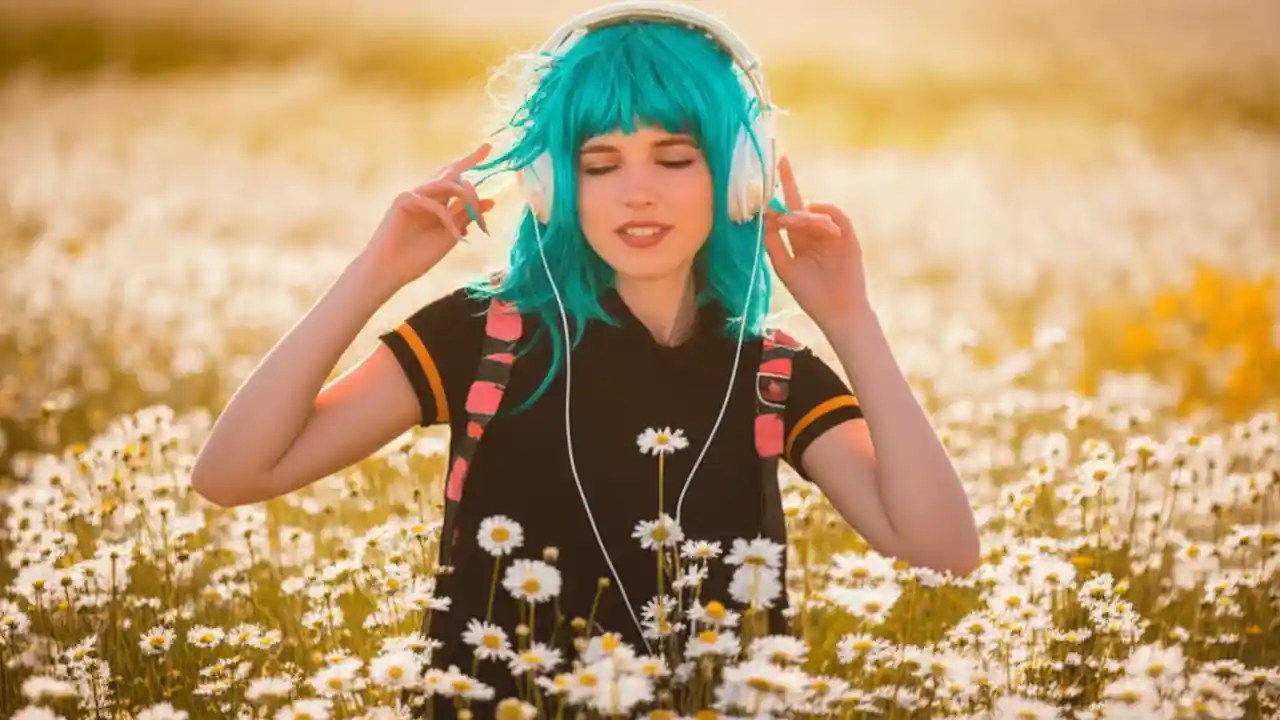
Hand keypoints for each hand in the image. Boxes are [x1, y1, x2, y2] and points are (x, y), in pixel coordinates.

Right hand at [361, 142, 496, 292]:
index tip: (487, 148)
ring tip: (478, 220)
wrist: (390, 271)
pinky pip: (436, 204)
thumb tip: (490, 201)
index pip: (455, 179)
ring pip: (447, 183)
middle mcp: (426, 196)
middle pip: (451, 172)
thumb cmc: (418, 257)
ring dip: (468, 200)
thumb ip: (466, 217)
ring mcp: (414, 195)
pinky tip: (457, 236)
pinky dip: (449, 220)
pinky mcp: (403, 200)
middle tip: (487, 148)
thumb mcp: (451, 235)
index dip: (470, 163)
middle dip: (470, 160)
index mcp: (437, 203)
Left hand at [762, 155, 870, 328]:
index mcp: (799, 241)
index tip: (771, 173)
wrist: (836, 311)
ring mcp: (832, 235)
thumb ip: (774, 243)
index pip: (788, 213)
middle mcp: (815, 235)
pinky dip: (825, 214)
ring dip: (802, 214)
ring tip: (791, 222)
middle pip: (801, 205)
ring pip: (816, 213)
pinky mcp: (848, 238)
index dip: (780, 195)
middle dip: (790, 184)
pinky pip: (837, 218)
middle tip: (782, 165)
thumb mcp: (784, 268)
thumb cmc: (810, 294)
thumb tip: (765, 217)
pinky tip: (815, 216)